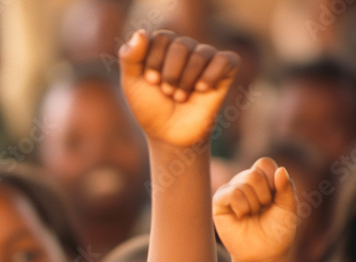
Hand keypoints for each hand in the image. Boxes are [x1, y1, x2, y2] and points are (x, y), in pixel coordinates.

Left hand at [119, 30, 238, 146]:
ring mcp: (206, 58)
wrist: (170, 135)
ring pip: (201, 54)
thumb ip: (130, 57)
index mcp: (164, 46)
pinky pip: (225, 60)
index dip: (154, 62)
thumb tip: (141, 32)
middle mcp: (186, 48)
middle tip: (167, 93)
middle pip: (181, 45)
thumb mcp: (132, 83)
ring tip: (180, 98)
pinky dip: (211, 76)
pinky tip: (202, 90)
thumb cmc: (151, 109)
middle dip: (171, 74)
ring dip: (187, 81)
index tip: (151, 82)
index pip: (162, 38)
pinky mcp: (225, 70)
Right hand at [213, 157, 297, 261]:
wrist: (264, 253)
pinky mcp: (219, 203)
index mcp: (261, 180)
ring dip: (254, 204)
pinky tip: (241, 216)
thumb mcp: (288, 207)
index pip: (264, 163)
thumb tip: (280, 169)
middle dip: (265, 195)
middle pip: (254, 173)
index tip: (276, 198)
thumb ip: (286, 187)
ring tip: (252, 216)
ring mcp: (230, 192)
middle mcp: (244, 183)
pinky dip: (242, 206)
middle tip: (263, 210)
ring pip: (244, 182)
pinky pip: (231, 193)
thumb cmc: (277, 231)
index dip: (273, 178)